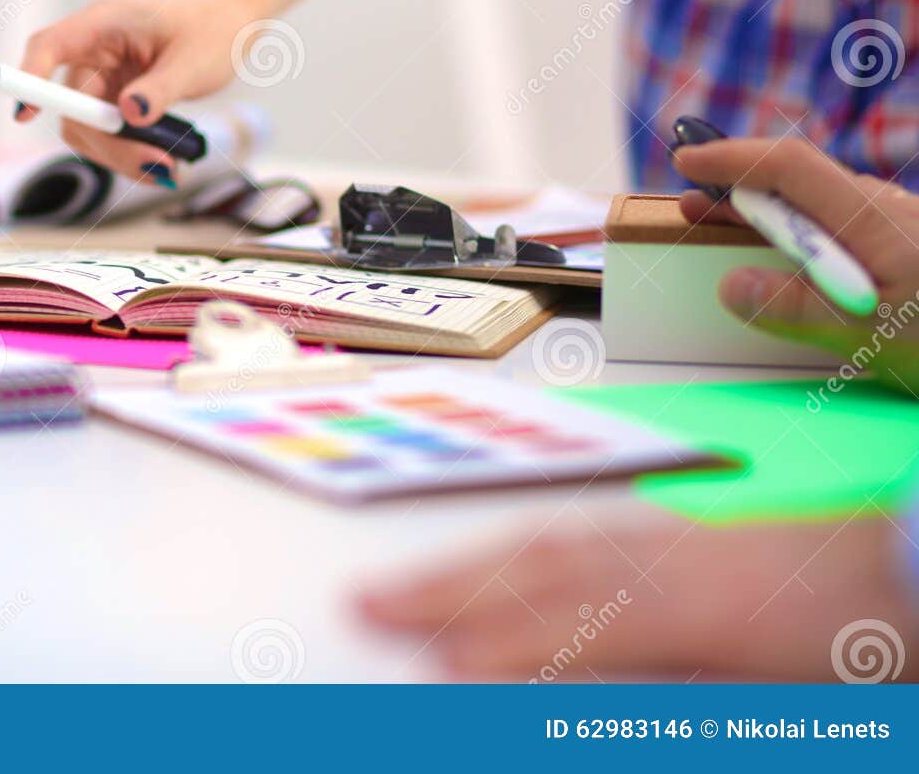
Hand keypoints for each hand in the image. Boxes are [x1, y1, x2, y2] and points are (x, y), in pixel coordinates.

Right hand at [14, 0, 261, 183]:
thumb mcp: (193, 62)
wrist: (229, 26)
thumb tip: (128, 114)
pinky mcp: (112, 100)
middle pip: (71, 107)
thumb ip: (160, 89)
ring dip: (121, 156)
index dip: (30, 80)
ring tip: (169, 168)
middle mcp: (93, 52)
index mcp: (103, 25)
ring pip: (87, 130)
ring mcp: (101, 79)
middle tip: (158, 165)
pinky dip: (130, 155)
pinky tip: (163, 164)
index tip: (25, 115)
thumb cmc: (211, 30)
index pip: (49, 47)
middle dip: (107, 143)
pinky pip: (107, 137)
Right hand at [358, 511, 918, 680]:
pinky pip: (585, 523)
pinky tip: (495, 554)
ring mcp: (678, 532)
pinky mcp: (687, 527)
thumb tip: (546, 694)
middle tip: (366, 603)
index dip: (496, 647)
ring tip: (403, 581)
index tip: (429, 672)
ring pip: (551, 536)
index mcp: (701, 604)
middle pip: (538, 564)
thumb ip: (654, 700)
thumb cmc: (860, 656)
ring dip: (468, 560)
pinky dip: (523, 539)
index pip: (568, 622)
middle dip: (446, 587)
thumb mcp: (768, 704)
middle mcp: (674, 555)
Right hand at [672, 137, 918, 387]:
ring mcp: (900, 227)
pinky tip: (798, 269)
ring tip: (731, 239)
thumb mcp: (874, 332)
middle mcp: (885, 210)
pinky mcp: (911, 251)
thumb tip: (728, 285)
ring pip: (822, 208)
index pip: (790, 166)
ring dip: (770, 217)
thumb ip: (798, 308)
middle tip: (691, 209)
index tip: (685, 160)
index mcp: (872, 217)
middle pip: (800, 182)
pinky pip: (843, 230)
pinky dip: (802, 239)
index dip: (732, 158)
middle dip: (739, 189)